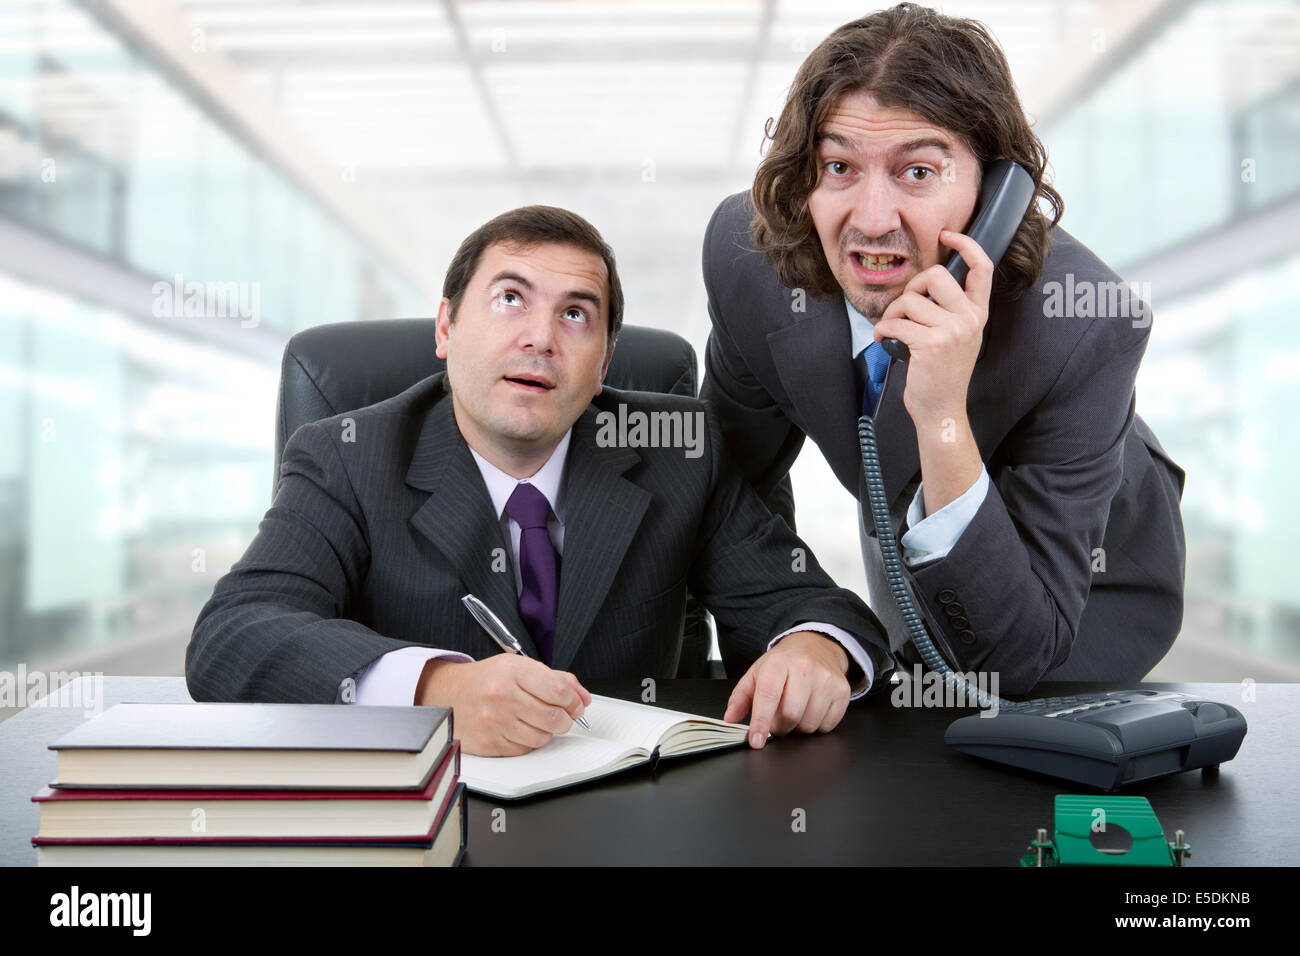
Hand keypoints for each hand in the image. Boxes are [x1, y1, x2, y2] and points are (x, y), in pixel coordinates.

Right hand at [416, 655, 590, 756]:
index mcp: (513, 671)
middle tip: (561, 716)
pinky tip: (518, 728)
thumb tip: (582, 698)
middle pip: (554, 718)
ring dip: (546, 732)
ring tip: (536, 721)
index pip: (558, 691)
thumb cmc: (487, 679)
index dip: (574, 701)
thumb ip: (556, 679)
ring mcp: (494, 721)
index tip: (576, 705)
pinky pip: (524, 749)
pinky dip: (528, 742)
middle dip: (565, 720)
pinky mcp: (488, 743)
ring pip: (541, 738)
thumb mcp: (519, 667)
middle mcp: (502, 695)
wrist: (448, 693)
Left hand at [723, 631, 851, 748]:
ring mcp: (827, 679)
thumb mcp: (757, 674)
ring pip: (809, 724)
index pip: (768, 696)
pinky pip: (827, 725)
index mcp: (779, 663)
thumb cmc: (784, 664)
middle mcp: (805, 668)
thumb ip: (740, 697)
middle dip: (780, 726)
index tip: (756, 740)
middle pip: (790, 715)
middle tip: (777, 718)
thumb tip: (730, 718)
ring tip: (796, 709)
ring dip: (798, 726)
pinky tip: (812, 708)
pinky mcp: (842, 691)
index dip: (760, 722)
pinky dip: (816, 725)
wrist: (815, 647)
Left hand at [872, 229, 993, 425]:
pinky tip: (884, 340)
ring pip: (910, 300)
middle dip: (912, 286)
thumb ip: (950, 310)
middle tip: (905, 308)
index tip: (947, 235)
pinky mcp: (931, 343)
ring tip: (892, 330)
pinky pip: (896, 322)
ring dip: (892, 314)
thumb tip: (925, 282)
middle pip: (935, 275)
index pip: (982, 268)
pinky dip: (882, 329)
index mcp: (978, 314)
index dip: (965, 245)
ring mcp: (952, 331)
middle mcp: (970, 319)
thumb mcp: (958, 337)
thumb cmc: (942, 373)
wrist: (941, 409)